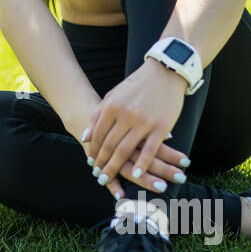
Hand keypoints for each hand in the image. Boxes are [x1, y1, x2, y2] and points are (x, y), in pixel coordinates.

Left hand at [81, 59, 190, 199]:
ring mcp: (143, 122)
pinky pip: (149, 150)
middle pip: (109, 145)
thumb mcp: (113, 96)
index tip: (91, 163)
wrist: (165, 72)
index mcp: (112, 107)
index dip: (94, 151)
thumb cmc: (137, 85)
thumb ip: (98, 116)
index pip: (98, 135)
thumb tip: (86, 137)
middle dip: (102, 163)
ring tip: (110, 179)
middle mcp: (125, 116)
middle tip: (97, 176)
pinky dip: (142, 164)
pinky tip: (137, 175)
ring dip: (116, 167)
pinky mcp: (161, 128)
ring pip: (126, 150)